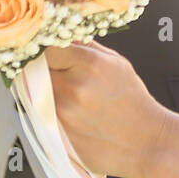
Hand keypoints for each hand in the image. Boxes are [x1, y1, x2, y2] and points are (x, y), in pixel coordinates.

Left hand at [45, 39, 172, 177]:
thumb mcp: (116, 62)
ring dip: (43, 90)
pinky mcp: (57, 133)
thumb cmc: (132, 101)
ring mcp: (62, 113)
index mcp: (89, 64)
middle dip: (44, 69)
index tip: (52, 55)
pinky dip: (46, 110)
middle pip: (36, 69)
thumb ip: (86, 46)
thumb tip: (62, 36)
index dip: (48, 51)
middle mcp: (72, 88)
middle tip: (58, 74)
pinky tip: (67, 111)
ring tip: (68, 95)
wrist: (144, 141)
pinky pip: (39, 114)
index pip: (48, 48)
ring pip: (34, 92)